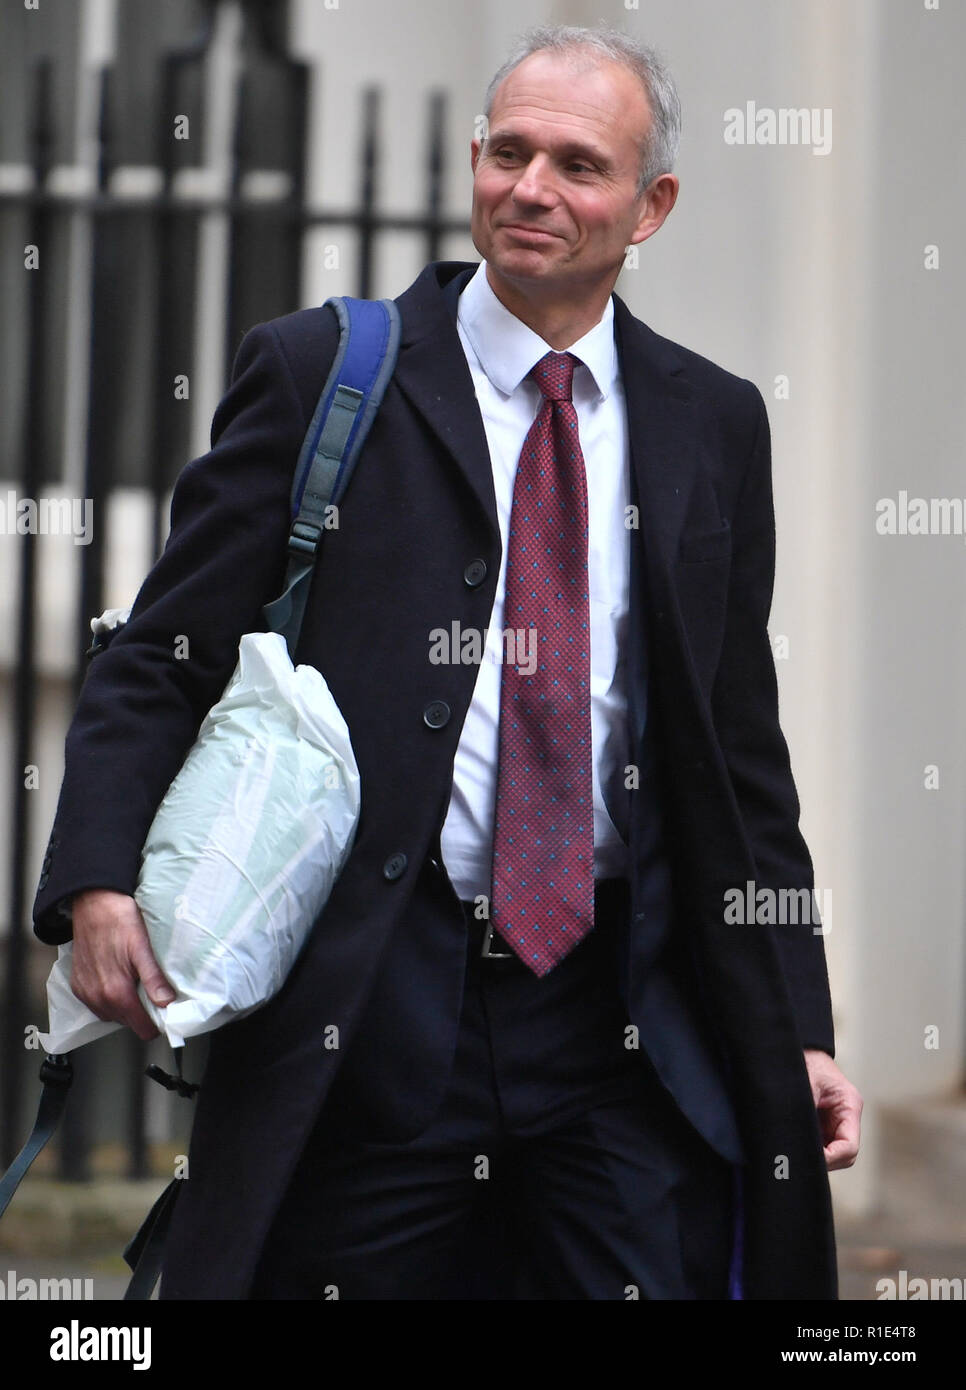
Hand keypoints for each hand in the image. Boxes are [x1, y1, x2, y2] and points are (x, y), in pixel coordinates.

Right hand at [70, 889, 174, 1041]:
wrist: (93, 904)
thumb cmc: (119, 921)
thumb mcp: (143, 948)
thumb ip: (154, 979)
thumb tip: (167, 1003)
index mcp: (117, 992)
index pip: (142, 1029)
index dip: (157, 1024)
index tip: (167, 1013)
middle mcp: (98, 998)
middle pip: (128, 1023)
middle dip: (142, 1013)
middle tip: (154, 992)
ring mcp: (86, 993)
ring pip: (112, 1015)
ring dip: (125, 1007)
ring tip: (136, 985)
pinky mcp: (78, 986)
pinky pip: (97, 1005)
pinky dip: (109, 999)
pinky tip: (118, 982)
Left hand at [803, 1049, 862, 1170]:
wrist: (793, 1046)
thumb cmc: (803, 1060)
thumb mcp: (804, 1084)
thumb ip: (803, 1112)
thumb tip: (795, 1138)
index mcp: (849, 1106)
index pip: (849, 1147)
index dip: (831, 1158)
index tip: (810, 1160)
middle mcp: (845, 1118)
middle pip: (842, 1155)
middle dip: (822, 1161)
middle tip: (796, 1161)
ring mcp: (833, 1122)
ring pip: (830, 1153)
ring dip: (814, 1156)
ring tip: (792, 1154)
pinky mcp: (821, 1124)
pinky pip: (818, 1145)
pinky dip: (806, 1149)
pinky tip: (791, 1146)